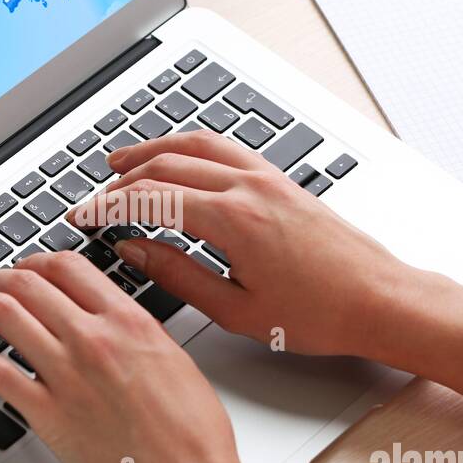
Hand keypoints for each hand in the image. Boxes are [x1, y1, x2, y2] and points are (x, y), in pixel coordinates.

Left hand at [0, 252, 315, 462]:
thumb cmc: (192, 433)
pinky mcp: (46, 414)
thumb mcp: (173, 359)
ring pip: (3, 315)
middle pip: (27, 284)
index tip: (25, 267)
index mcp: (128, 321)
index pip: (67, 267)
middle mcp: (92, 339)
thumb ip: (134, 333)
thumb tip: (110, 324)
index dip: (35, 261)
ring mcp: (65, 374)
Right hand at [72, 130, 462, 432]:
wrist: (381, 301)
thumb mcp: (236, 309)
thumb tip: (136, 249)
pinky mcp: (282, 181)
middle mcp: (250, 187)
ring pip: (196, 146)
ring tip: (120, 162)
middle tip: (93, 200)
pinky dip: (190, 147)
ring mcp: (268, 178)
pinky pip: (225, 148)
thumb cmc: (320, 315)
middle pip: (167, 166)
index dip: (108, 206)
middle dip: (121, 180)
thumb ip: (178, 273)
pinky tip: (178, 158)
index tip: (81, 215)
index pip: (151, 199)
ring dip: (153, 151)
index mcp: (234, 220)